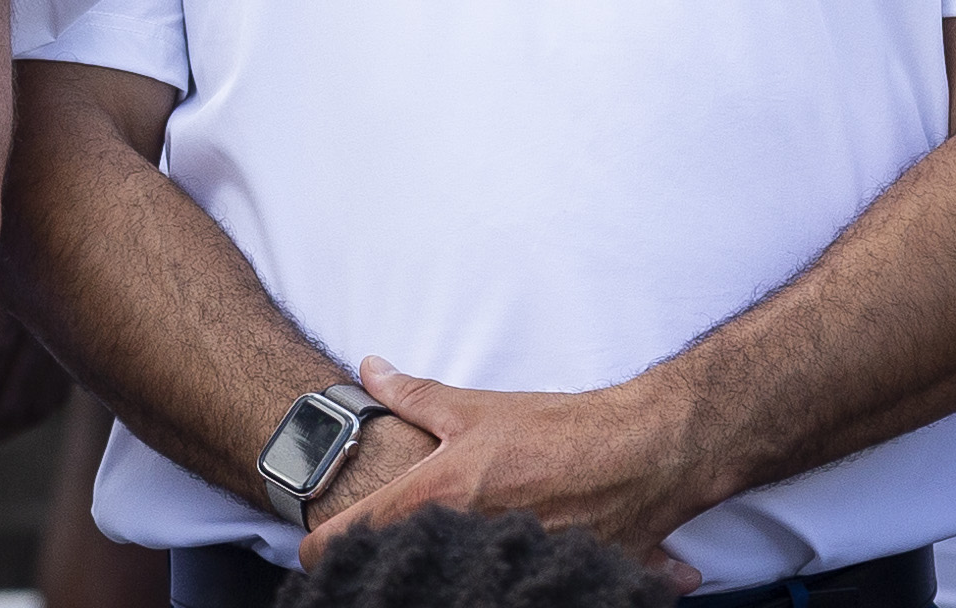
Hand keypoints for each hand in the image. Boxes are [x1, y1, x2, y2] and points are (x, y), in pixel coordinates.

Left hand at [298, 357, 700, 585]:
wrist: (643, 452)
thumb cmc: (559, 429)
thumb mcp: (477, 407)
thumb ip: (414, 395)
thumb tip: (370, 370)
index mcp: (440, 494)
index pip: (355, 532)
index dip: (322, 545)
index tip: (311, 551)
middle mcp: (466, 538)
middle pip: (397, 568)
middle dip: (382, 565)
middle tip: (374, 558)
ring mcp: (505, 567)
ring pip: (449, 586)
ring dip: (440, 576)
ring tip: (440, 563)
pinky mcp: (544, 585)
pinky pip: (512, 593)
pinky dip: (502, 585)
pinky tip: (498, 578)